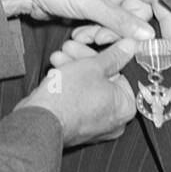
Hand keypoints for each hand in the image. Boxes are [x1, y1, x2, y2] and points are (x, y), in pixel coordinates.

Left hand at [0, 0, 170, 43]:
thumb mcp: (90, 3)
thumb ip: (121, 21)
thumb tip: (148, 35)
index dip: (164, 16)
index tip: (168, 39)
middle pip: (138, 12)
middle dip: (123, 30)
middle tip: (106, 39)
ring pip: (121, 22)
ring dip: (106, 33)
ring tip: (86, 35)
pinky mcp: (93, 4)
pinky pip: (105, 24)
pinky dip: (96, 32)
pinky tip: (79, 33)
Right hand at [17, 39, 136, 147]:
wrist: (40, 122)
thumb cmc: (69, 96)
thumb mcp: (93, 66)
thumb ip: (114, 55)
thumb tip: (131, 46)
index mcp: (126, 106)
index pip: (121, 72)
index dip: (104, 54)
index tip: (95, 43)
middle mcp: (115, 120)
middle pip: (103, 80)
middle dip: (83, 61)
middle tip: (70, 48)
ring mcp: (97, 127)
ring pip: (88, 90)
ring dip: (73, 70)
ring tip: (57, 58)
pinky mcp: (79, 128)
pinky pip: (79, 102)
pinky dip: (70, 88)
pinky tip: (56, 73)